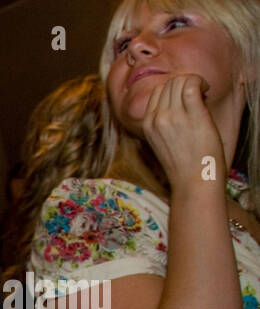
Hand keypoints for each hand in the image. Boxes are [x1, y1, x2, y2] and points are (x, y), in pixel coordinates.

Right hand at [141, 73, 225, 190]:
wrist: (193, 181)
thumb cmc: (184, 164)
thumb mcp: (162, 142)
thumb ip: (164, 121)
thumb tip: (180, 97)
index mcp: (147, 124)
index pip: (157, 92)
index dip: (174, 89)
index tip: (187, 99)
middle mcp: (156, 119)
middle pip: (168, 83)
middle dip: (184, 83)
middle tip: (198, 95)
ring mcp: (172, 117)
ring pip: (178, 81)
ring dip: (194, 81)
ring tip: (203, 94)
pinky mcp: (192, 117)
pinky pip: (192, 85)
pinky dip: (201, 82)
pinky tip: (207, 91)